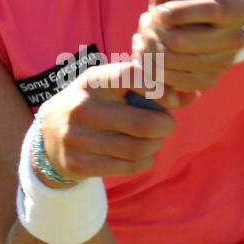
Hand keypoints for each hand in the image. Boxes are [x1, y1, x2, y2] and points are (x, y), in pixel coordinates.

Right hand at [35, 58, 195, 185]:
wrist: (48, 134)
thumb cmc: (95, 104)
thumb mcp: (113, 88)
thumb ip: (153, 88)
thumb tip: (194, 93)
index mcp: (92, 80)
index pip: (132, 76)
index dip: (160, 89)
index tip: (171, 100)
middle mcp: (82, 107)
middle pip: (143, 124)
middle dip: (165, 126)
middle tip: (167, 125)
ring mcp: (77, 138)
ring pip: (137, 149)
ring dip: (156, 145)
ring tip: (155, 140)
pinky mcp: (78, 164)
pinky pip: (127, 168)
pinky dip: (145, 161)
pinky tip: (144, 154)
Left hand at [131, 0, 243, 93]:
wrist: (196, 24)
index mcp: (238, 8)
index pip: (210, 11)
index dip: (178, 13)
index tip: (158, 11)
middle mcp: (237, 38)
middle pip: (182, 41)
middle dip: (155, 33)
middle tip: (144, 24)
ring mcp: (226, 62)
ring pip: (174, 62)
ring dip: (150, 50)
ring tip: (142, 38)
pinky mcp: (211, 80)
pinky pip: (178, 81)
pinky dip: (157, 71)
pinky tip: (148, 57)